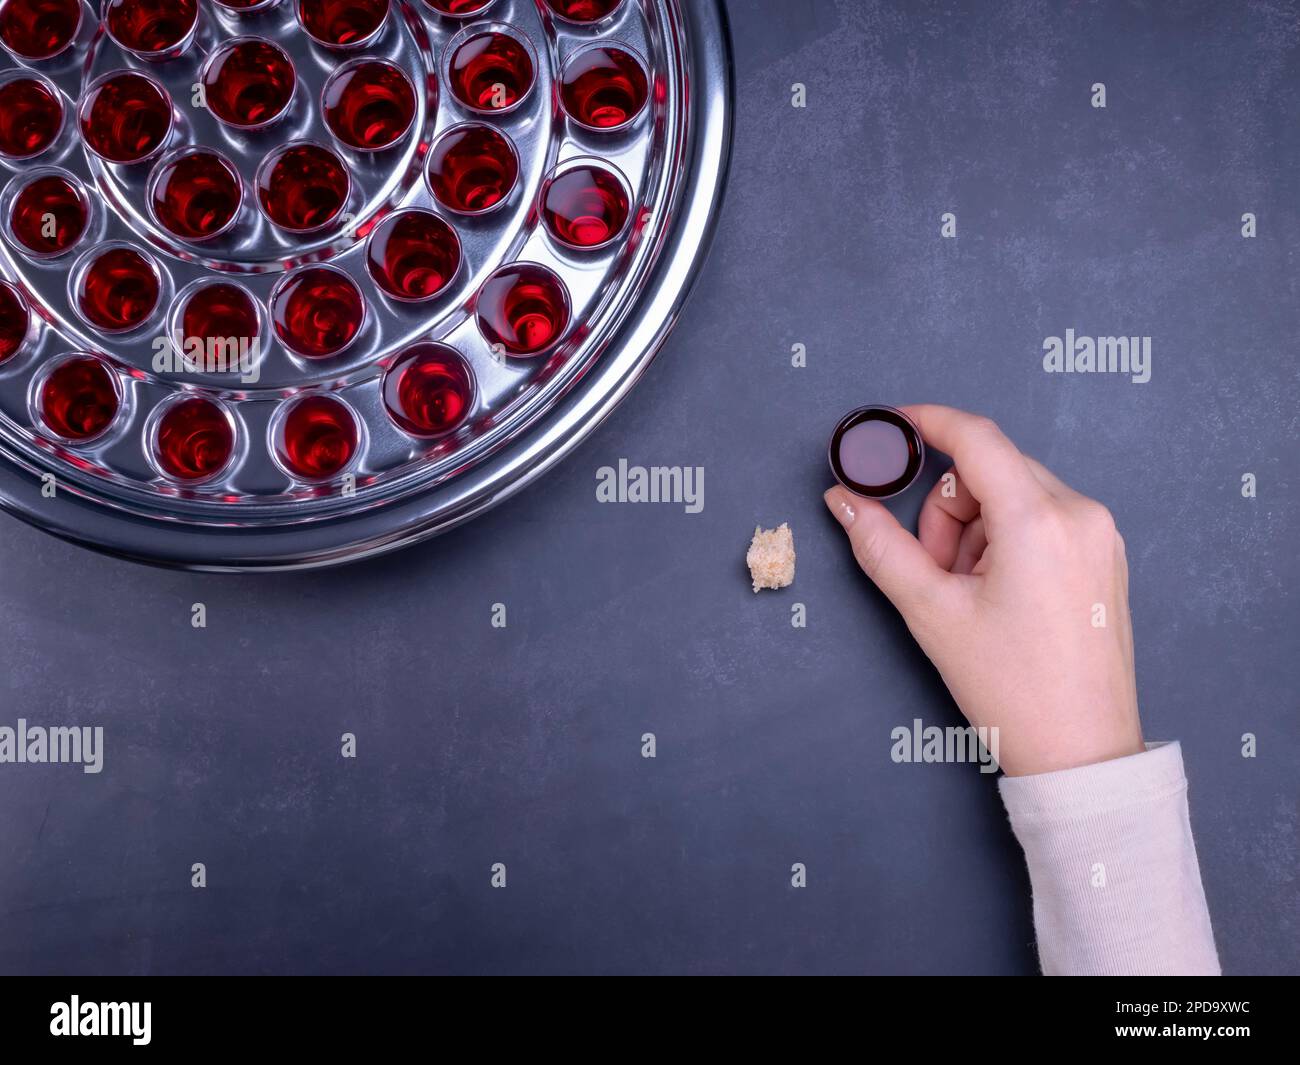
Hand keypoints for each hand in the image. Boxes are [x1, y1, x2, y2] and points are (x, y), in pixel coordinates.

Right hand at [824, 404, 1143, 776]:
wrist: (1081, 751)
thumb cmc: (1012, 689)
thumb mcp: (931, 612)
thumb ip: (879, 545)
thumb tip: (843, 500)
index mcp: (1039, 520)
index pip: (975, 438)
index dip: (926, 422)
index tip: (891, 425)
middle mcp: (1080, 513)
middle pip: (988, 470)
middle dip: (946, 510)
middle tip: (934, 573)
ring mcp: (1099, 534)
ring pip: (1012, 494)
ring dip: (974, 530)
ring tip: (969, 595)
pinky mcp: (1103, 555)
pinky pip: (1040, 518)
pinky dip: (1005, 541)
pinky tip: (998, 594)